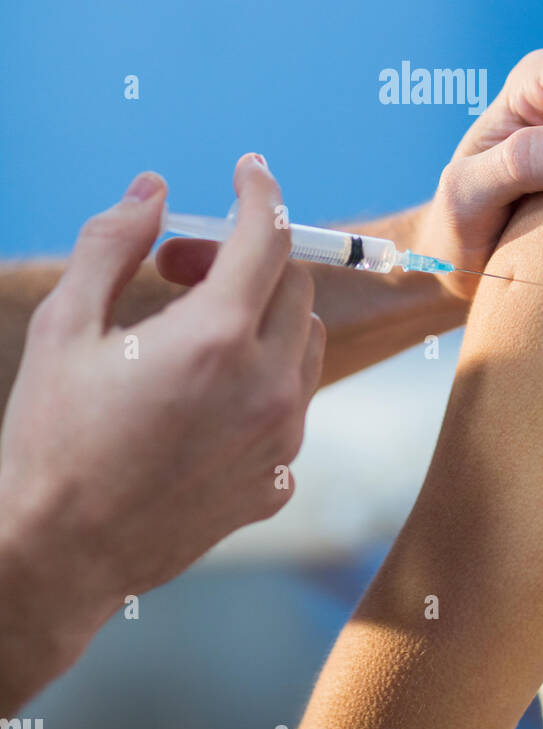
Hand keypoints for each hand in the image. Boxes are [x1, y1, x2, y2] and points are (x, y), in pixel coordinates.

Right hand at [0, 154, 322, 666]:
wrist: (58, 558)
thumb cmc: (52, 439)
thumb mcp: (66, 327)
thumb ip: (112, 244)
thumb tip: (153, 189)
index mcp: (217, 338)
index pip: (269, 235)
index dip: (260, 191)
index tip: (249, 170)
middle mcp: (267, 387)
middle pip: (292, 286)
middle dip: (244, 258)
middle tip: (177, 271)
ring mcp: (280, 441)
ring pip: (303, 344)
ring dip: (262, 318)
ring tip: (192, 331)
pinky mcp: (277, 482)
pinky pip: (291, 407)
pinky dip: (260, 383)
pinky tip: (200, 399)